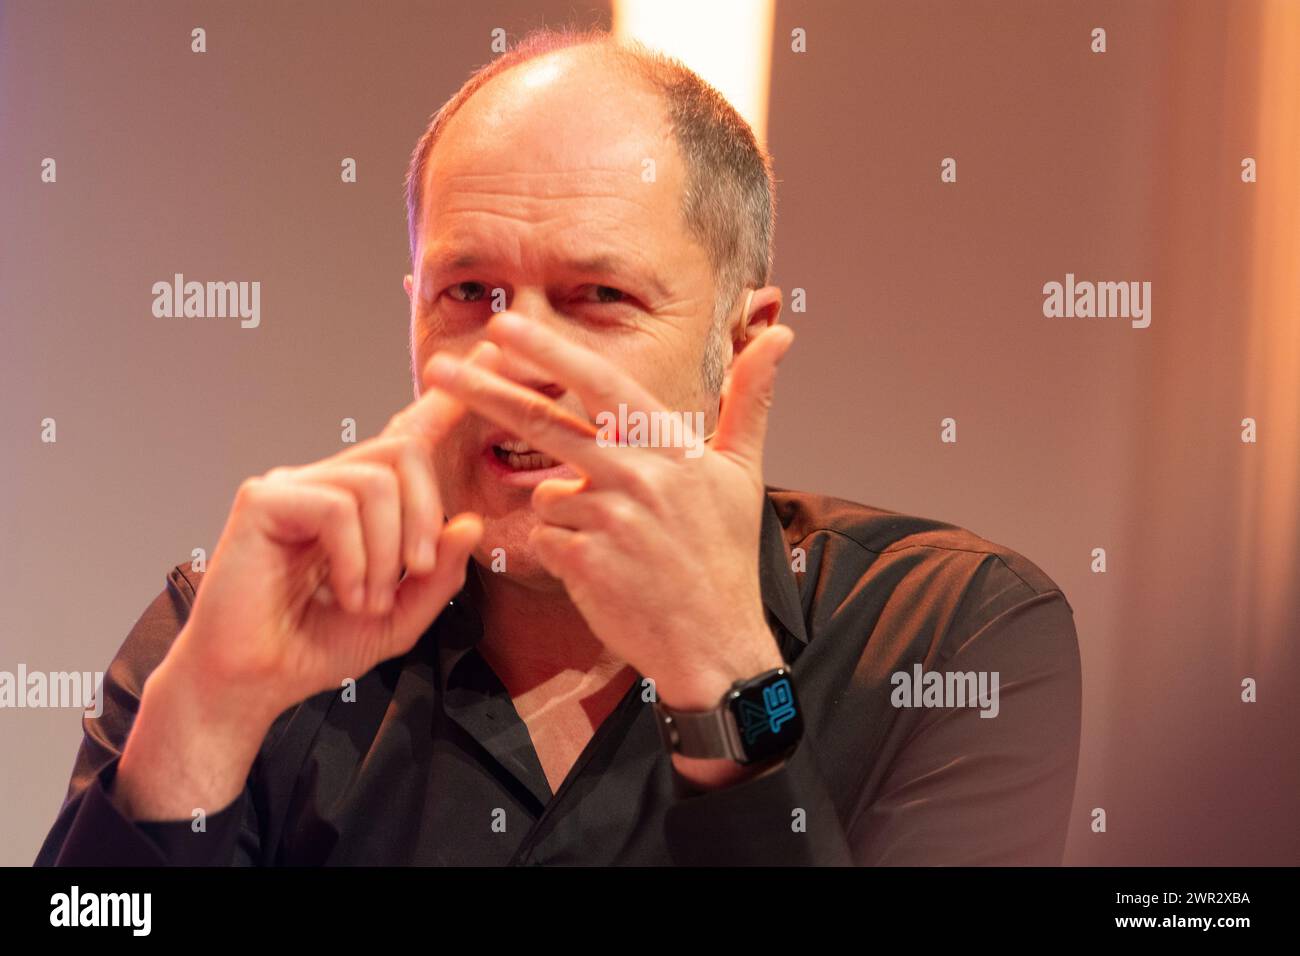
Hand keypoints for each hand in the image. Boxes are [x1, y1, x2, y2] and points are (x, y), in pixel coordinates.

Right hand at [166, 342, 502, 723]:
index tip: (490, 359)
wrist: (250, 684)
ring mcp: (292, 484)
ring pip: (377, 480)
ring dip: (389, 551)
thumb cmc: (315, 646)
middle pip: (402, 452)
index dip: (445, 402)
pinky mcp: (263, 499)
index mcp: (358, 501)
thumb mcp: (400, 616)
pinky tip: (347, 595)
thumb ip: (439, 575)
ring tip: (370, 599)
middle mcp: (325, 481)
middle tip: (417, 572)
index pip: (406, 438)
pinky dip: (356, 558)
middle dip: (426, 515)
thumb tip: (470, 522)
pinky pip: (340, 506)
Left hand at [423, 313, 795, 711]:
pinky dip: (563, 552)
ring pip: (547, 495)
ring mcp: (608, 519)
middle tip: (438, 369)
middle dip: (486, 392)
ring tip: (619, 546)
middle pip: (544, 423)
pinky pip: (545, 539)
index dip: (548, 350)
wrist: (716, 643)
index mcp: (670, 446)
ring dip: (567, 514)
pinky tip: (604, 571)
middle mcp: (637, 474)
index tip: (506, 326)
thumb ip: (750, 400)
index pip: (600, 383)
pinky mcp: (584, 562)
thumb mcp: (741, 472)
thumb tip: (783, 333)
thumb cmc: (724, 555)